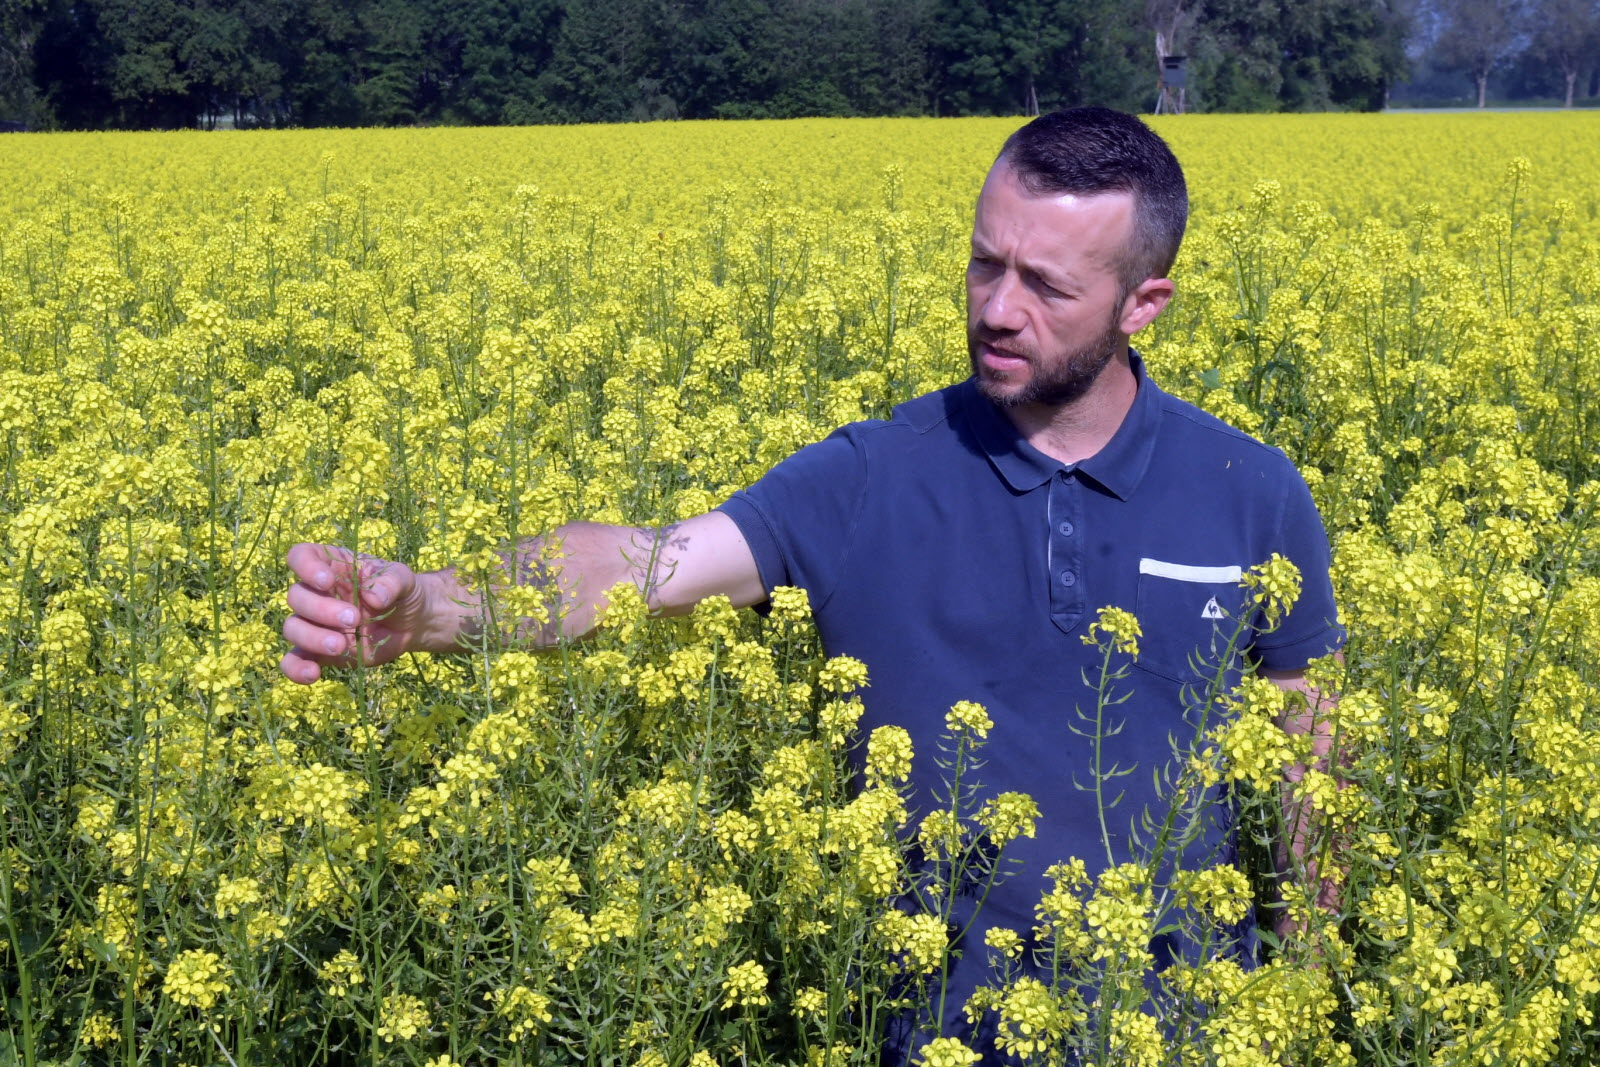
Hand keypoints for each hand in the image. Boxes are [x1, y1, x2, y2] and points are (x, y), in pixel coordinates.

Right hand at [279, 544, 434, 683]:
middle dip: (321, 609)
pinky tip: (313, 675)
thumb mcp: (404, 579)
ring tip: (341, 645)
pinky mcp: (318, 651)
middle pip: (296, 596)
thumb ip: (391, 582)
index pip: (301, 556)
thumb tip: (372, 597)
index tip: (327, 581)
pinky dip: (296, 669)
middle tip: (354, 619)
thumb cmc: (402, 591)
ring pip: (293, 627)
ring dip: (312, 637)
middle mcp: (316, 593)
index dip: (306, 567)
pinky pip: (295, 660)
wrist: (413, 622)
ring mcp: (315, 623)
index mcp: (331, 566)